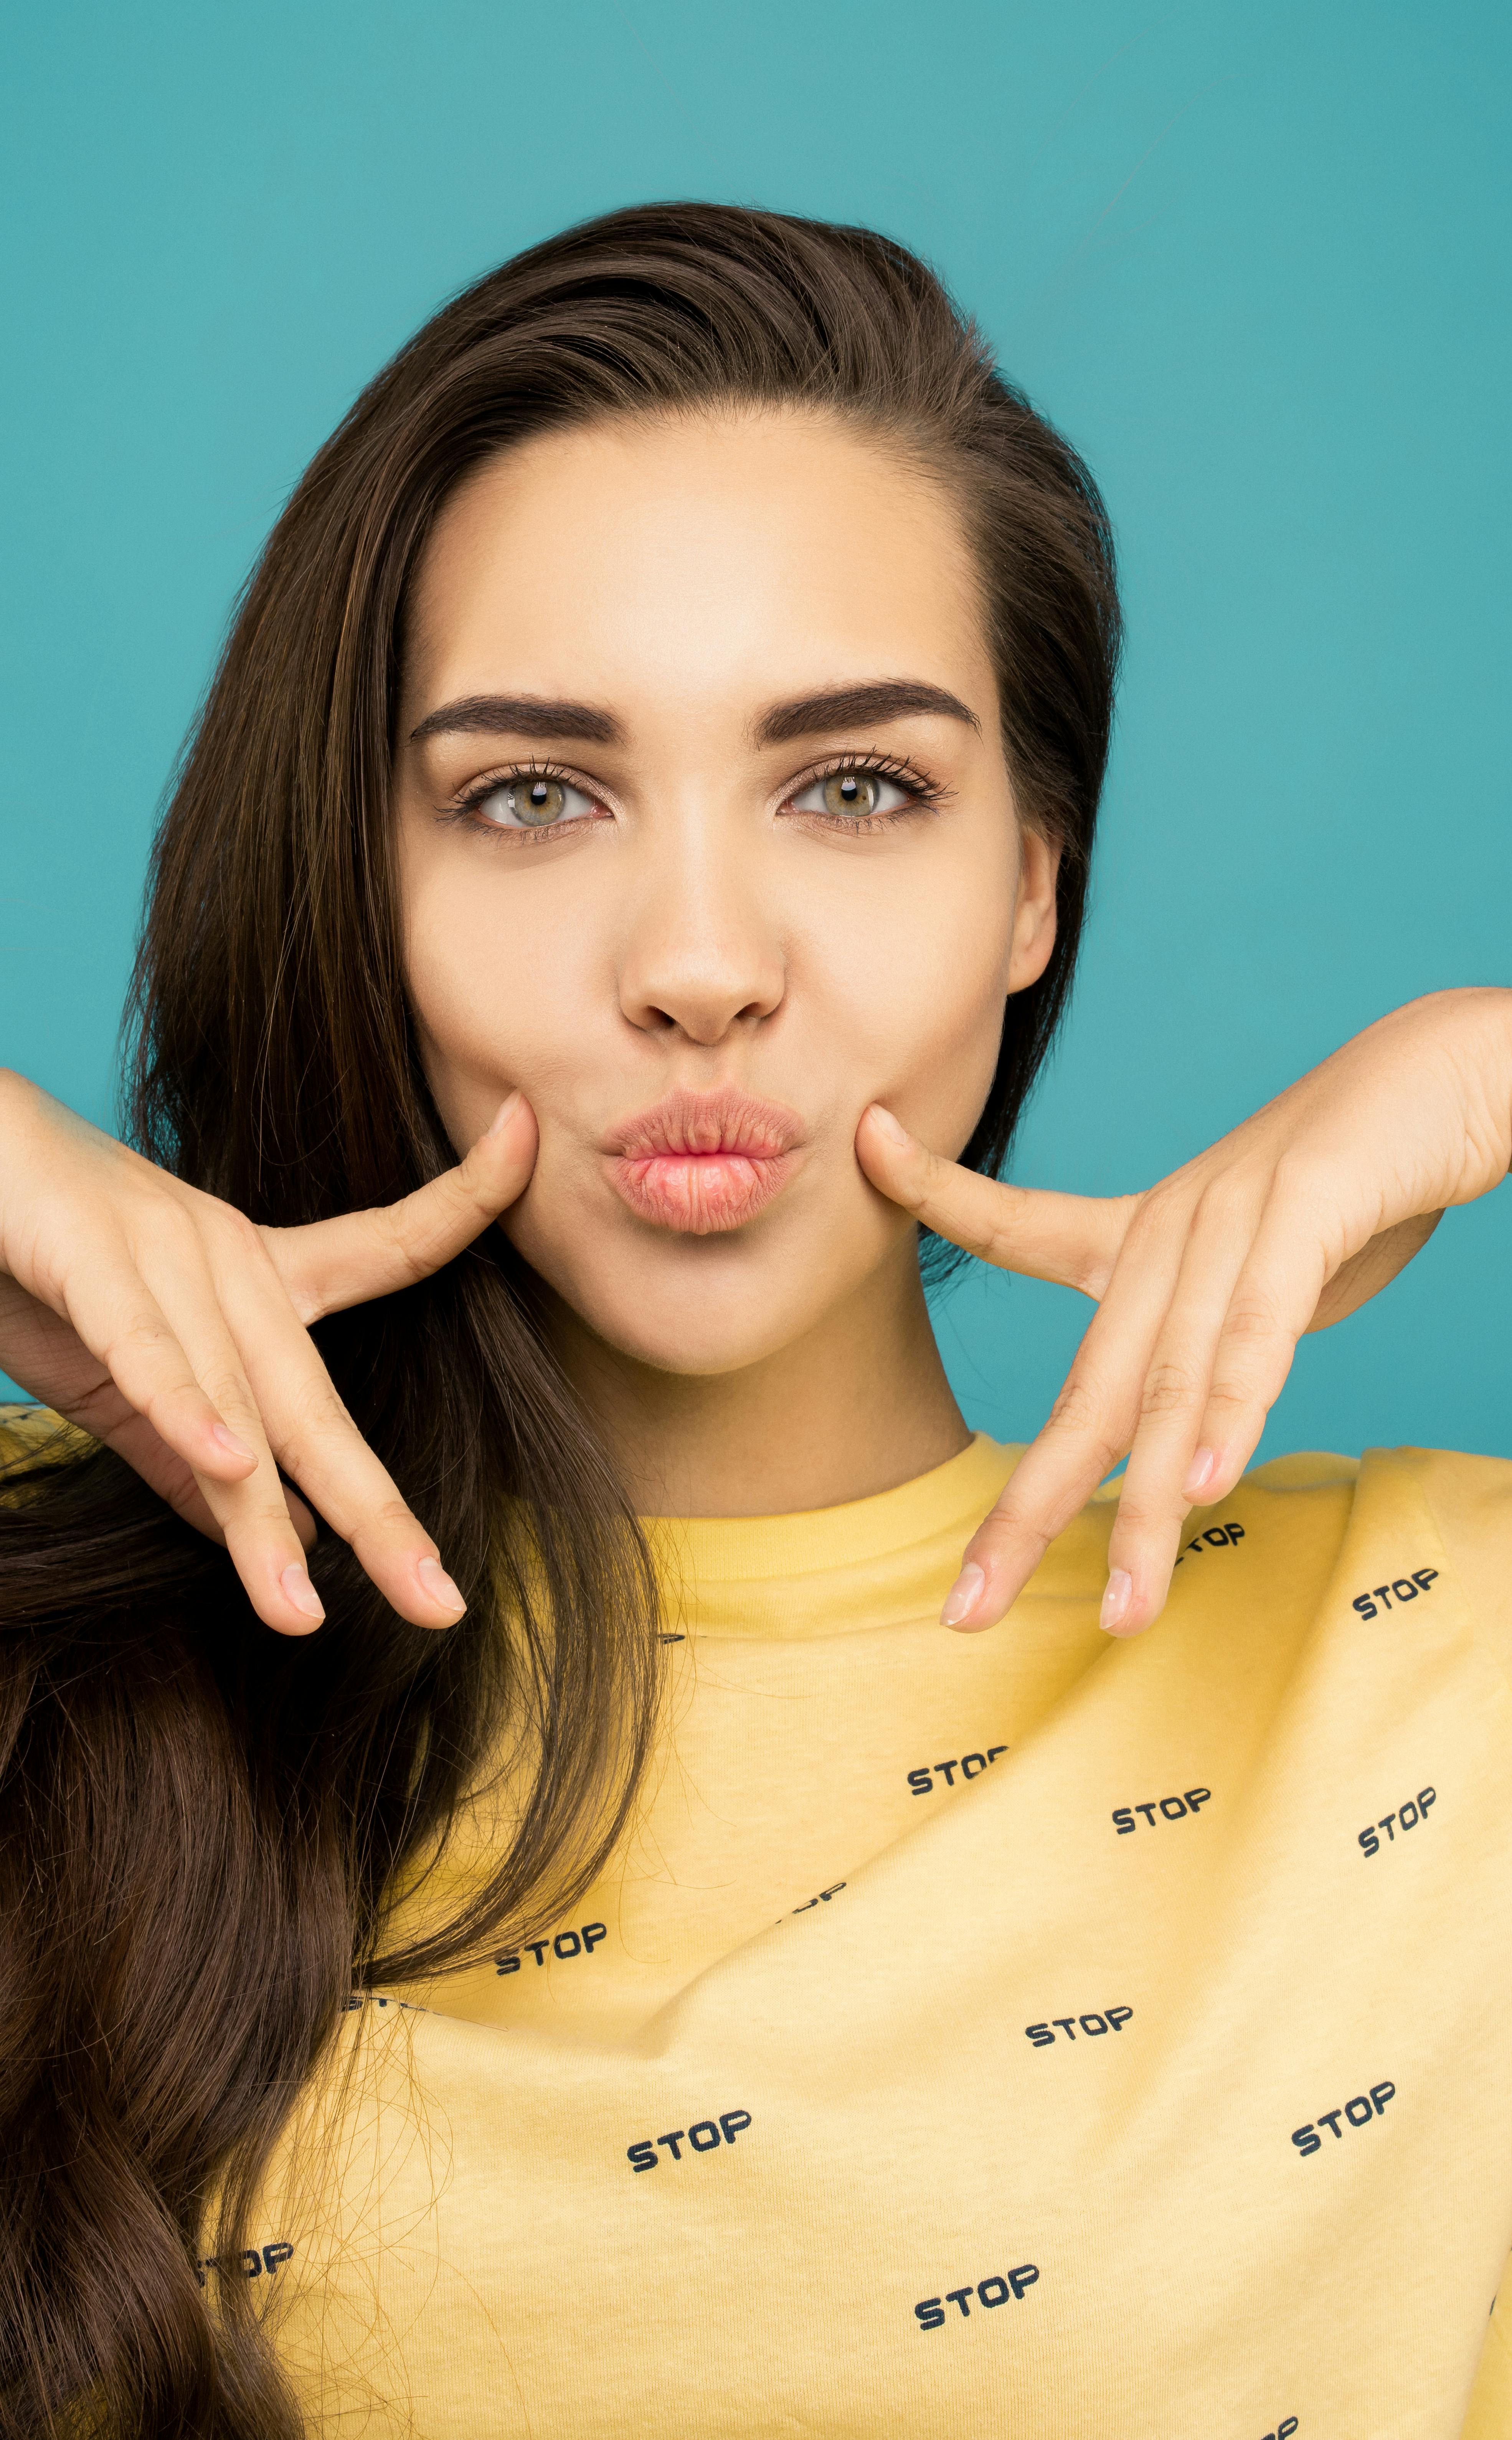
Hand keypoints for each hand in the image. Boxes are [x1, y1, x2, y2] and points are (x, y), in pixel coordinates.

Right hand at [0, 1071, 536, 1634]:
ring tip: (299, 1609)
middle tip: (436, 1603)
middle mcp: (226, 1256)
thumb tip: (259, 1525)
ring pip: (234, 1401)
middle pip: (319, 1401)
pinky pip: (146, 1344)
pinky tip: (231, 1464)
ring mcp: (161, 1250)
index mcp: (250, 1271)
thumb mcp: (121, 1370)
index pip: (387, 1242)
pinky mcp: (88, 1254)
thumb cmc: (30, 1261)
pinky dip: (185, 1406)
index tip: (530, 1138)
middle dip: (377, 1513)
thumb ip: (185, 1452)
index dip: (466, 1202)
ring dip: (261, 1517)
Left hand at [858, 989, 1511, 1636]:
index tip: (868, 1147)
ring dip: (1145, 1508)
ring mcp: (1237, 1217)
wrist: (1463, 1068)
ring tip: (1121, 1610)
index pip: (1022, 1221)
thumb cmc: (1366, 1174)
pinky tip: (1204, 1483)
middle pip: (1086, 1389)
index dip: (939, 1190)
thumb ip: (1219, 1340)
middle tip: (966, 1609)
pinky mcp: (1311, 1205)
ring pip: (1169, 1386)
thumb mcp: (1270, 1261)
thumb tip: (1195, 1432)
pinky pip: (1259, 1326)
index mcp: (1155, 1231)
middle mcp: (1176, 1228)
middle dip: (1026, 1510)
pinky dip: (1232, 1408)